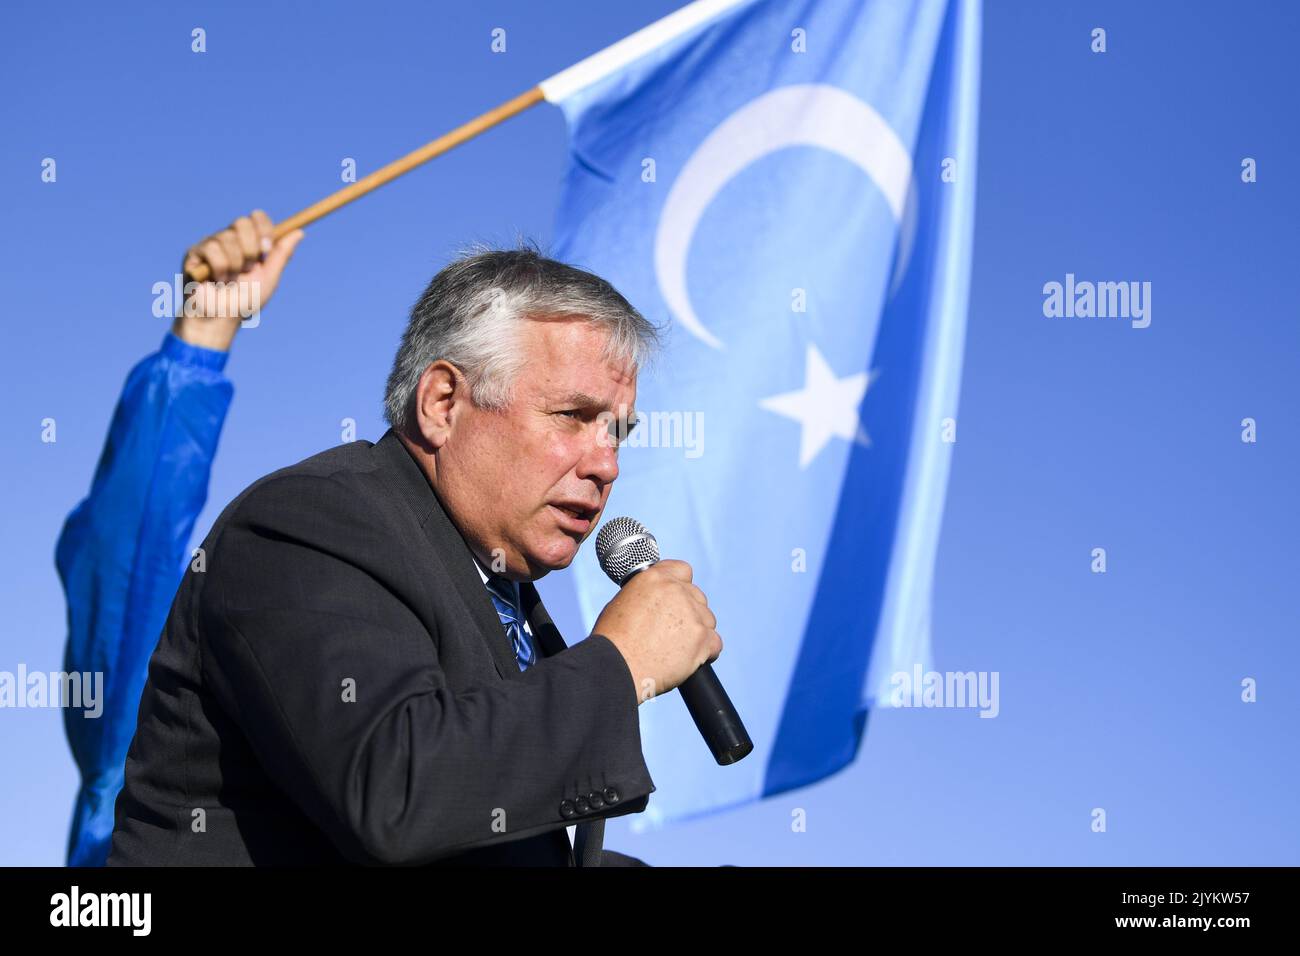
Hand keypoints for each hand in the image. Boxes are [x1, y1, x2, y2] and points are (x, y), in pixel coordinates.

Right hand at [172, 210, 303, 350]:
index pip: (257, 218)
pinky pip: (212, 249)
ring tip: (230, 281)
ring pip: (227, 237)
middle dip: (250, 248)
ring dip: (235, 265)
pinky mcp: (195, 252)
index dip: (264, 228)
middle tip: (249, 268)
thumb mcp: (268, 278)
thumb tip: (299, 232)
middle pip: (242, 222)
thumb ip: (281, 255)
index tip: (267, 249)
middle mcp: (230, 239)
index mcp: (249, 243)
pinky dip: (220, 269)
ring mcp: (211, 244)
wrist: (221, 318)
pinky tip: (216, 281)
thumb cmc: (244, 302)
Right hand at [592, 559, 721, 703]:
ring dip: (697, 633)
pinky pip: (715, 643)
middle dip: (689, 613)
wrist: (617, 667)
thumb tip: (657, 600)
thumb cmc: (613, 641)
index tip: (676, 600)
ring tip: (676, 649)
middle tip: (672, 632)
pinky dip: (706, 653)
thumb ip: (647, 594)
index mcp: (655, 578)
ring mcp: (692, 614)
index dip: (681, 586)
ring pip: (708, 620)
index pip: (683, 570)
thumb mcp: (623, 602)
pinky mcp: (702, 638)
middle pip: (698, 598)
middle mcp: (676, 591)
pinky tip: (689, 660)